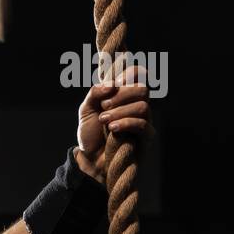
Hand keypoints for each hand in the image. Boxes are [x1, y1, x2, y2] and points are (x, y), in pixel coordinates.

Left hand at [76, 65, 154, 180]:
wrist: (90, 161)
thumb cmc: (90, 135)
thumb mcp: (86, 111)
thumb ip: (95, 93)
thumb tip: (111, 84)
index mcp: (124, 94)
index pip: (136, 74)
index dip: (128, 72)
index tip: (112, 83)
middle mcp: (136, 105)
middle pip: (142, 88)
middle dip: (121, 95)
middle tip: (104, 106)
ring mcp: (144, 120)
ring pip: (142, 105)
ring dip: (120, 111)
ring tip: (104, 121)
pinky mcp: (146, 137)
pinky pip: (143, 123)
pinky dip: (126, 123)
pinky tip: (113, 128)